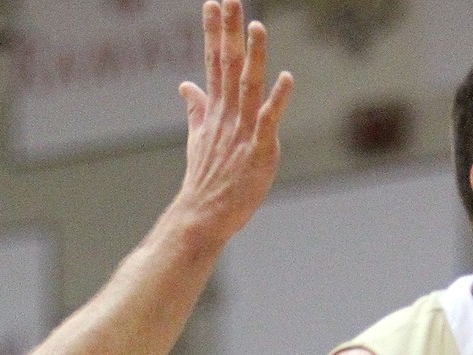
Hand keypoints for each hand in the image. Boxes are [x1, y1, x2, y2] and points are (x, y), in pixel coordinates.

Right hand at [174, 0, 293, 246]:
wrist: (204, 215)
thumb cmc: (207, 178)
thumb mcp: (199, 137)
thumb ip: (196, 109)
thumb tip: (185, 85)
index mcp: (215, 110)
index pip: (213, 62)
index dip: (214, 32)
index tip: (213, 3)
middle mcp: (227, 115)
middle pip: (227, 65)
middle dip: (229, 32)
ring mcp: (242, 132)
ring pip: (248, 86)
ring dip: (253, 56)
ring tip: (257, 25)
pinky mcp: (258, 151)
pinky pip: (268, 121)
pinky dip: (277, 100)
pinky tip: (287, 78)